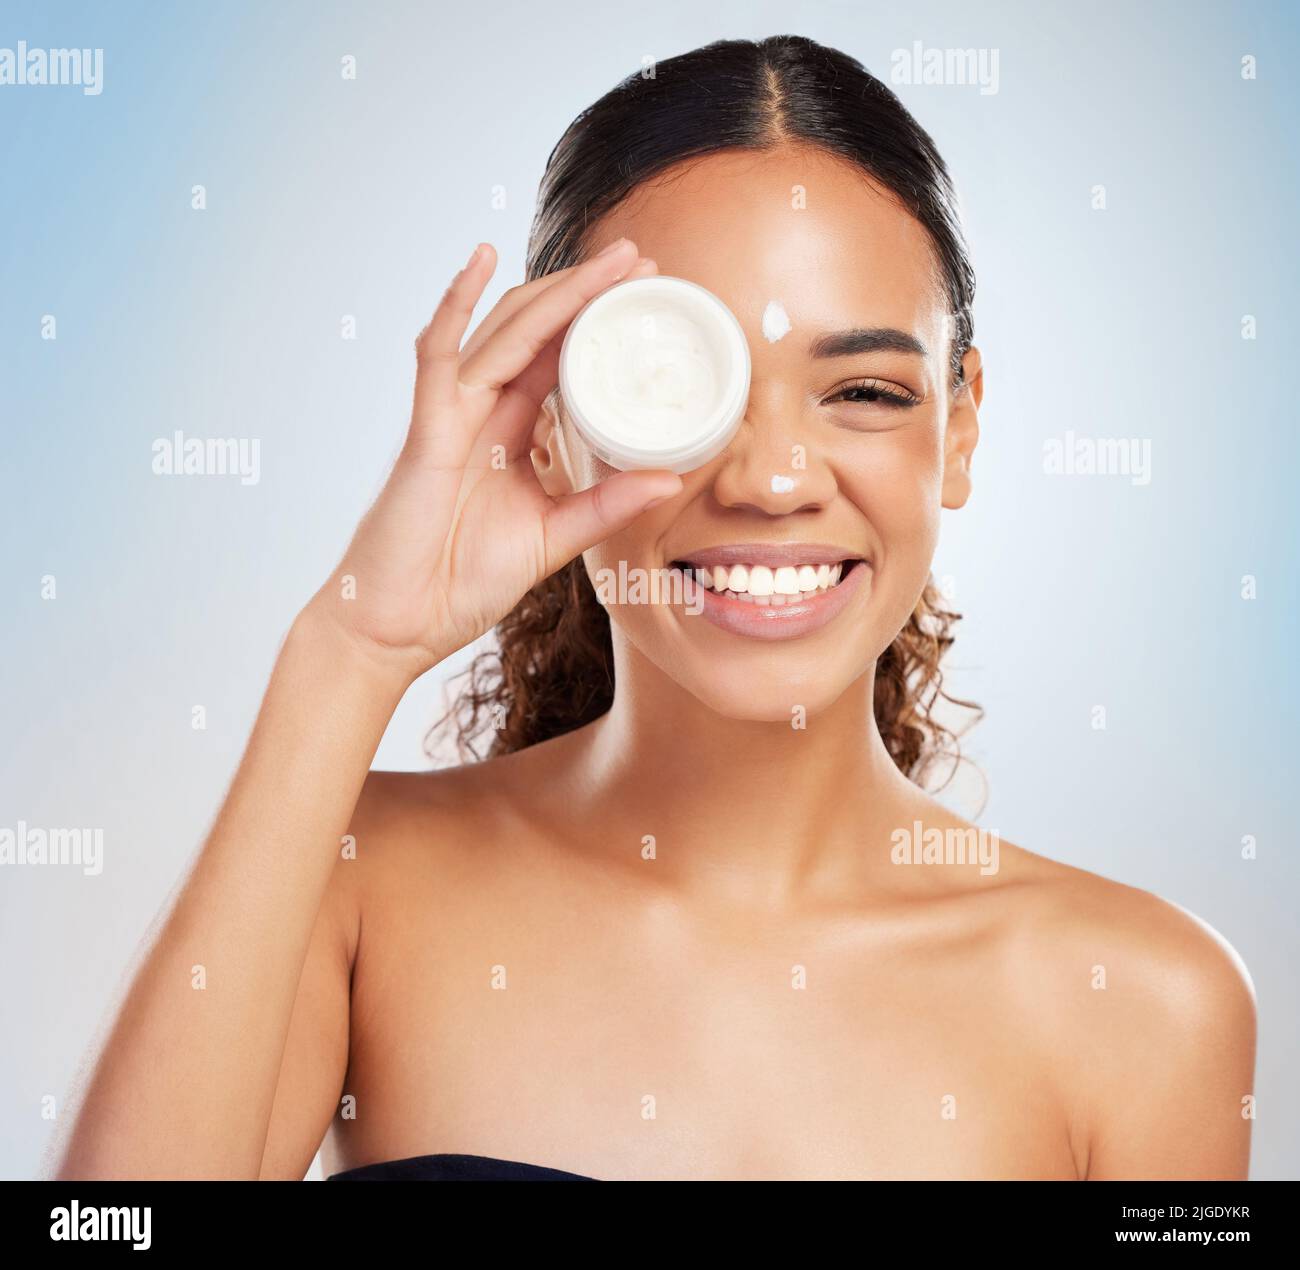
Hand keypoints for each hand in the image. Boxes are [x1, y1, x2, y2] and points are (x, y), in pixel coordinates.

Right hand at [306, 238, 679, 682]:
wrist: (401, 625)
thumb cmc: (463, 582)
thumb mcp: (553, 538)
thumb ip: (605, 505)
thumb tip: (670, 478)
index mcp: (511, 433)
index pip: (560, 361)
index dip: (598, 326)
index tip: (647, 297)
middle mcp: (483, 413)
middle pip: (537, 332)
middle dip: (588, 292)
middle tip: (641, 260)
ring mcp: (451, 416)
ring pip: (504, 333)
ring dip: (556, 292)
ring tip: (608, 262)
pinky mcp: (425, 431)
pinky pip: (437, 356)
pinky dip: (454, 305)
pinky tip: (479, 261)